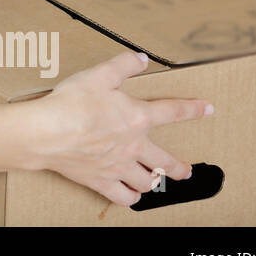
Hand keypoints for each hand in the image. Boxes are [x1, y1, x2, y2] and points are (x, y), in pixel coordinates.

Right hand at [23, 50, 213, 206]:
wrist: (48, 132)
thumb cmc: (72, 103)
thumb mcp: (99, 75)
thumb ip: (123, 65)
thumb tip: (141, 58)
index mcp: (138, 117)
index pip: (174, 111)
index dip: (193, 109)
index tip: (207, 109)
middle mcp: (134, 146)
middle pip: (166, 162)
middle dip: (179, 167)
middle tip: (186, 171)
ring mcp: (119, 167)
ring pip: (146, 181)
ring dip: (152, 181)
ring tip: (154, 181)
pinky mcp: (101, 181)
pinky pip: (123, 197)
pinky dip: (130, 197)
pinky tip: (130, 194)